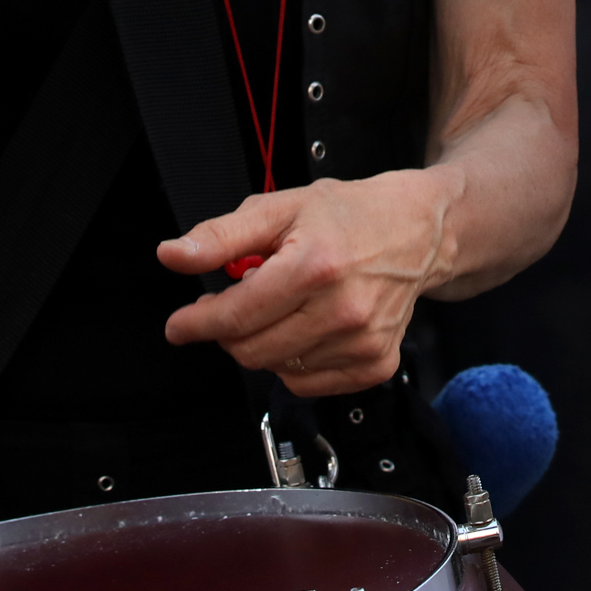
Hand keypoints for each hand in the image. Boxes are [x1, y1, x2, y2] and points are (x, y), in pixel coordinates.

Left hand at [158, 168, 454, 397]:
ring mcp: (362, 342)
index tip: (180, 325)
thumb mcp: (280, 208)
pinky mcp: (376, 364)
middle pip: (250, 350)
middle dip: (229, 331)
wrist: (418, 229)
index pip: (236, 315)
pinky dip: (294, 362)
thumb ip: (221, 236)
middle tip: (237, 304)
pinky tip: (306, 328)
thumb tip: (172, 256)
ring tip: (283, 308)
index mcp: (314, 265)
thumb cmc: (349, 215)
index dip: (197, 323)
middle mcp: (342, 310)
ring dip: (263, 344)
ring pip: (276, 368)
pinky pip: (308, 382)